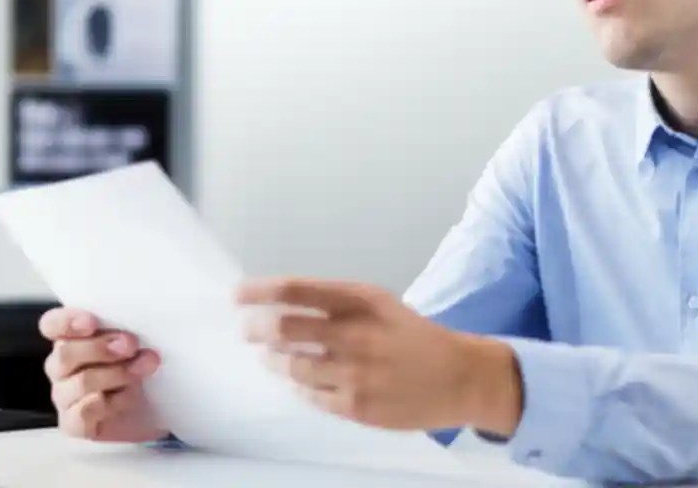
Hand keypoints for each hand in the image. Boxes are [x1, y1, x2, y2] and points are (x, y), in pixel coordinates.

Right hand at [38, 307, 166, 441]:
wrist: (153, 408)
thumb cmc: (139, 367)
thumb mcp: (137, 340)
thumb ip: (126, 328)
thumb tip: (137, 320)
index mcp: (72, 338)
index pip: (52, 325)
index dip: (66, 322)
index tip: (92, 323)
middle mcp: (63, 367)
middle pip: (65, 354)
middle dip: (101, 348)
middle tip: (131, 345)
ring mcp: (65, 396)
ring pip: (80, 382)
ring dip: (118, 373)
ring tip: (144, 367)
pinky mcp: (74, 423)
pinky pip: (84, 412)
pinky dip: (112, 402)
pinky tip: (129, 396)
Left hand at [237, 278, 522, 435]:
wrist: (459, 376)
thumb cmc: (413, 336)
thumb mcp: (379, 304)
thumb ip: (335, 303)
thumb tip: (280, 304)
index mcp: (362, 301)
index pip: (297, 291)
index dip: (260, 292)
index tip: (238, 295)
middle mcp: (356, 334)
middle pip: (284, 329)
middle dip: (256, 329)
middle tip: (248, 330)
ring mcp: (355, 373)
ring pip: (291, 366)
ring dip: (273, 360)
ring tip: (272, 357)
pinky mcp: (356, 406)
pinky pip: (309, 395)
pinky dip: (299, 386)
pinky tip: (301, 381)